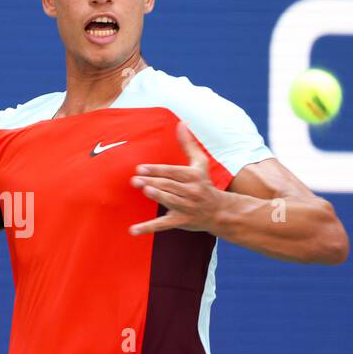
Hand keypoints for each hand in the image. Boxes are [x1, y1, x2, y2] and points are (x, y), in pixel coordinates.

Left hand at [128, 121, 224, 235]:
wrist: (218, 211)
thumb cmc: (205, 183)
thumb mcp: (199, 163)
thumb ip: (188, 144)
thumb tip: (181, 123)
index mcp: (193, 177)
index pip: (173, 172)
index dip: (157, 170)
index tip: (141, 168)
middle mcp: (191, 192)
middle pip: (169, 185)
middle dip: (153, 182)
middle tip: (135, 179)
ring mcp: (186, 207)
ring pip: (169, 200)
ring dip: (156, 196)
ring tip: (143, 190)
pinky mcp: (181, 221)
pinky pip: (163, 225)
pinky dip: (147, 228)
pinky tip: (133, 230)